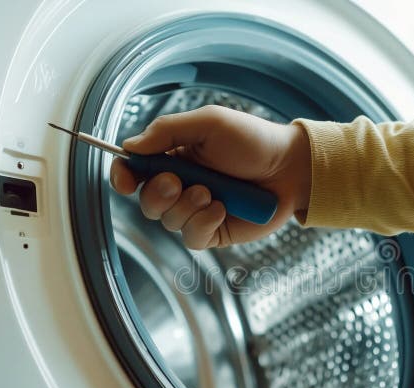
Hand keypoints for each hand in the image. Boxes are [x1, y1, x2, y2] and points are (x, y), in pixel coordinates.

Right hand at [110, 105, 311, 248]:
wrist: (290, 168)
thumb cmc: (253, 140)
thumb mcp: (209, 123)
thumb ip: (167, 130)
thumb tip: (129, 146)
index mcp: (175, 157)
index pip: (135, 171)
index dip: (122, 176)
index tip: (123, 180)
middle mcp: (182, 186)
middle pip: (146, 201)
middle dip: (157, 194)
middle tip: (178, 182)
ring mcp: (197, 211)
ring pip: (168, 220)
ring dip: (187, 206)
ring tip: (213, 193)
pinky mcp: (214, 231)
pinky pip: (192, 237)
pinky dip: (203, 223)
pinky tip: (222, 210)